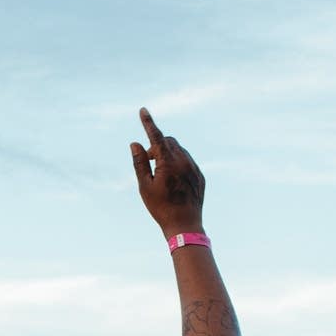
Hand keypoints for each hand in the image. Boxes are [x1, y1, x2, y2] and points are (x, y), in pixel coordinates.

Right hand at [129, 108, 204, 234]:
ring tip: (161, 174)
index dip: (148, 123)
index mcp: (168, 163)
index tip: (143, 110)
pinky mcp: (200, 175)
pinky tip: (173, 181)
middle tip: (149, 161)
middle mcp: (184, 161)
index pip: (156, 136)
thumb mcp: (144, 186)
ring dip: (168, 154)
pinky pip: (188, 161)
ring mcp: (194, 168)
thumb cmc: (161, 208)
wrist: (185, 225)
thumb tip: (135, 143)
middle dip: (157, 146)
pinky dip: (178, 163)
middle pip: (169, 141)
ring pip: (179, 150)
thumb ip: (139, 162)